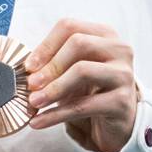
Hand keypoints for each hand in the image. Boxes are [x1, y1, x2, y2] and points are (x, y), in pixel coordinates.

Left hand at [24, 19, 137, 151]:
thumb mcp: (74, 71)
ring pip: (82, 71)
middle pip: (79, 44)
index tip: (29, 65)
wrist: (117, 124)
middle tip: (31, 84)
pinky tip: (40, 121)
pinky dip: (56, 114)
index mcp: (105, 35)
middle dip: (50, 65)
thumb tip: (27, 68)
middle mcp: (119, 50)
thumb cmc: (92, 91)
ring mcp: (124, 74)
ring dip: (53, 88)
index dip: (46, 45)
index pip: (70, 27)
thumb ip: (55, 63)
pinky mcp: (123, 101)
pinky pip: (84, 105)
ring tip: (34, 102)